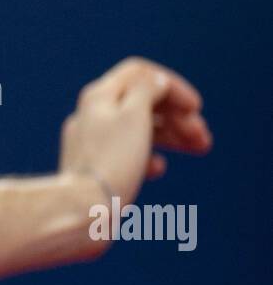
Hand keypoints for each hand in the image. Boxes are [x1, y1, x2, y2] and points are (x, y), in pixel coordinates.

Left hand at [57, 56, 212, 205]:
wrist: (82, 209)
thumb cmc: (112, 160)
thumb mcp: (135, 114)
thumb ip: (147, 90)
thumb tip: (156, 80)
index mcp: (99, 96)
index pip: (141, 74)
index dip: (172, 86)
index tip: (196, 108)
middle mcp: (91, 115)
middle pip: (142, 104)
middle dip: (177, 116)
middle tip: (203, 137)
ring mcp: (91, 143)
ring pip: (138, 129)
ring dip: (172, 136)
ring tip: (200, 148)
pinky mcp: (95, 169)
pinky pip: (126, 154)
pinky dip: (147, 157)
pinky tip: (158, 169)